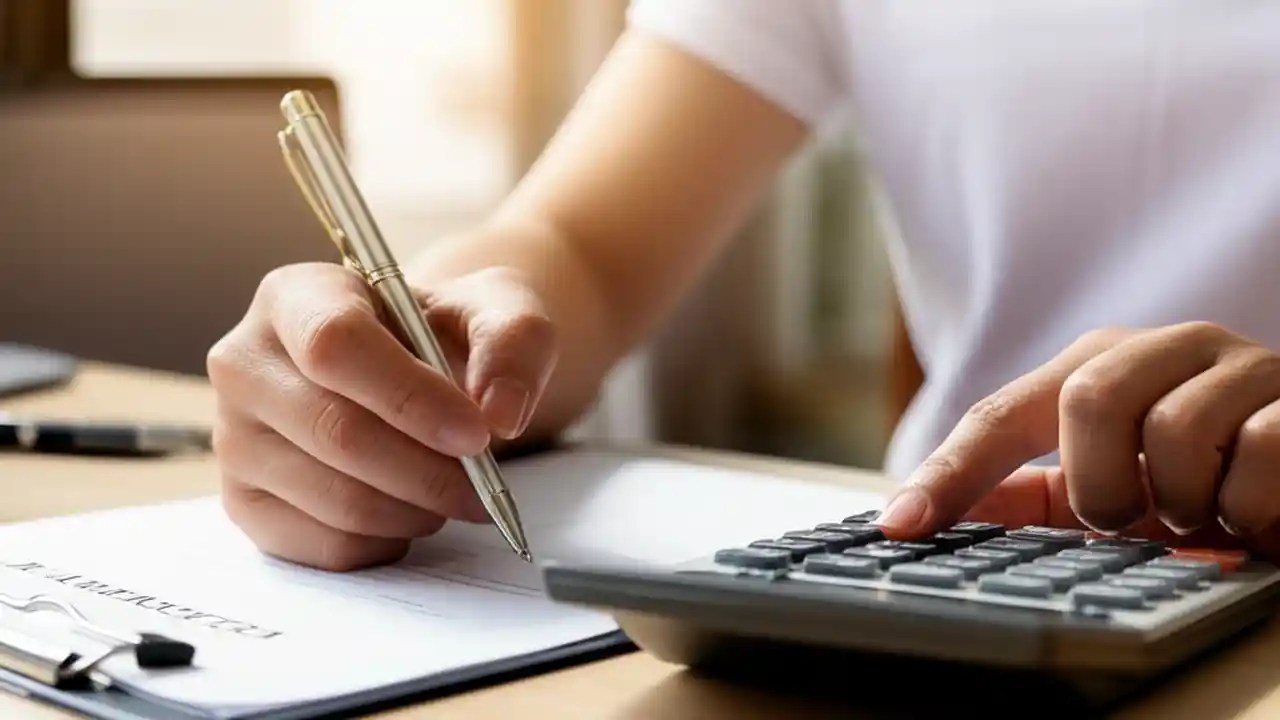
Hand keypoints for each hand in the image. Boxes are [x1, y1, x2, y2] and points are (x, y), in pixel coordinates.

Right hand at [208, 264, 556, 570]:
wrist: (420, 373)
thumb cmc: (446, 335)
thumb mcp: (497, 311)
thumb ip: (514, 343)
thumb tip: (501, 413)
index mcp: (295, 297)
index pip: (334, 345)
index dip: (409, 398)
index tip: (476, 434)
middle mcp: (246, 364)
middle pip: (335, 432)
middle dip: (428, 471)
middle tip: (484, 484)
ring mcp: (235, 438)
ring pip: (333, 499)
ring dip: (415, 510)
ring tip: (454, 492)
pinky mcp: (245, 504)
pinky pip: (324, 546)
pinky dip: (387, 542)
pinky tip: (411, 511)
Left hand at [878, 322, 1279, 559]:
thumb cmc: (1196, 478)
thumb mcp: (1106, 484)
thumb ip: (1023, 492)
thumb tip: (918, 512)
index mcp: (1099, 365)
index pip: (1001, 414)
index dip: (950, 472)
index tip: (902, 528)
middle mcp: (1164, 348)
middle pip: (1089, 398)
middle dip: (1100, 485)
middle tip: (1127, 518)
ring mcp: (1240, 366)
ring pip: (1175, 431)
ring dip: (1181, 503)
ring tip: (1200, 514)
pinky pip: (1261, 453)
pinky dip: (1248, 507)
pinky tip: (1253, 516)